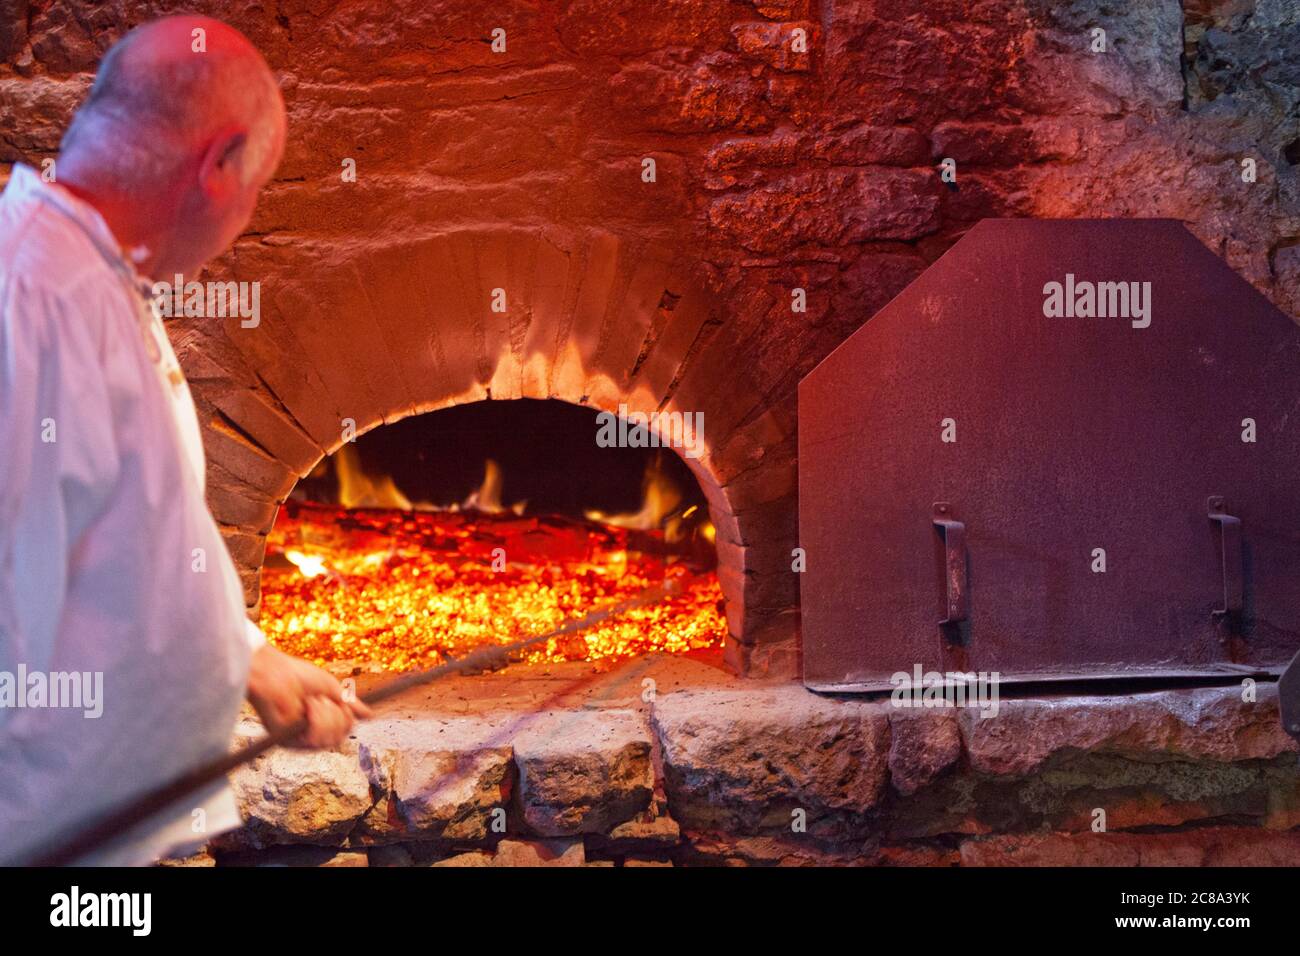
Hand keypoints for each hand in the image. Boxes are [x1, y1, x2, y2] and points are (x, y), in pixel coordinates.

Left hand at [245, 644, 372, 748]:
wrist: (275, 673)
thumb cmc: (298, 676)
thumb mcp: (332, 688)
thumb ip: (350, 704)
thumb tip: (370, 715)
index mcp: (319, 720)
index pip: (345, 729)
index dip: (347, 714)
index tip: (340, 698)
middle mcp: (309, 733)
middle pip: (340, 737)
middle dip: (338, 715)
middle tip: (324, 699)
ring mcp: (299, 739)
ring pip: (330, 739)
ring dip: (326, 715)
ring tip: (312, 701)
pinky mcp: (289, 741)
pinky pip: (316, 738)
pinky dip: (317, 718)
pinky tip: (307, 706)